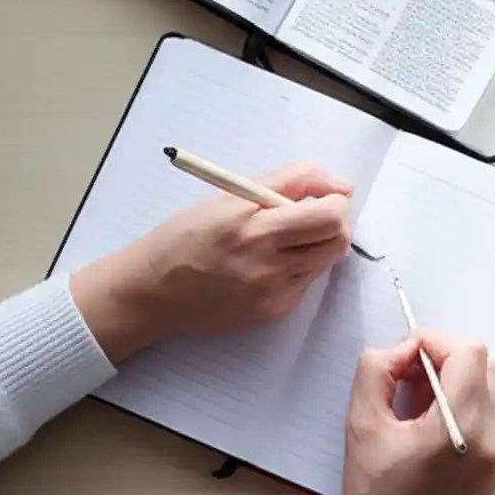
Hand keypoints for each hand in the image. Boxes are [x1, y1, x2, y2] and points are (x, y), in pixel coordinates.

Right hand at [71, 162, 353, 362]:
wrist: (151, 292)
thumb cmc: (188, 235)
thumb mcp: (229, 194)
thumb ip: (289, 181)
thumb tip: (343, 187)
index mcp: (251, 224)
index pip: (327, 215)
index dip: (335, 202)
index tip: (325, 197)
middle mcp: (265, 261)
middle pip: (337, 240)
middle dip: (334, 223)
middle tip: (312, 217)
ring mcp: (271, 291)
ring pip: (326, 261)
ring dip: (317, 246)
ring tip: (285, 241)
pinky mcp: (273, 312)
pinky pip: (306, 284)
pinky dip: (298, 270)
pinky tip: (267, 267)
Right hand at [344, 331, 494, 494]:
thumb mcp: (361, 430)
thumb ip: (374, 372)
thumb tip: (397, 348)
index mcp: (460, 430)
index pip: (469, 353)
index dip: (434, 341)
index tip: (404, 355)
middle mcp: (490, 439)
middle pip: (483, 364)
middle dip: (443, 357)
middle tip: (406, 375)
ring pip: (486, 386)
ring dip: (451, 379)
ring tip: (412, 402)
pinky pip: (486, 412)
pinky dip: (459, 403)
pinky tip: (425, 423)